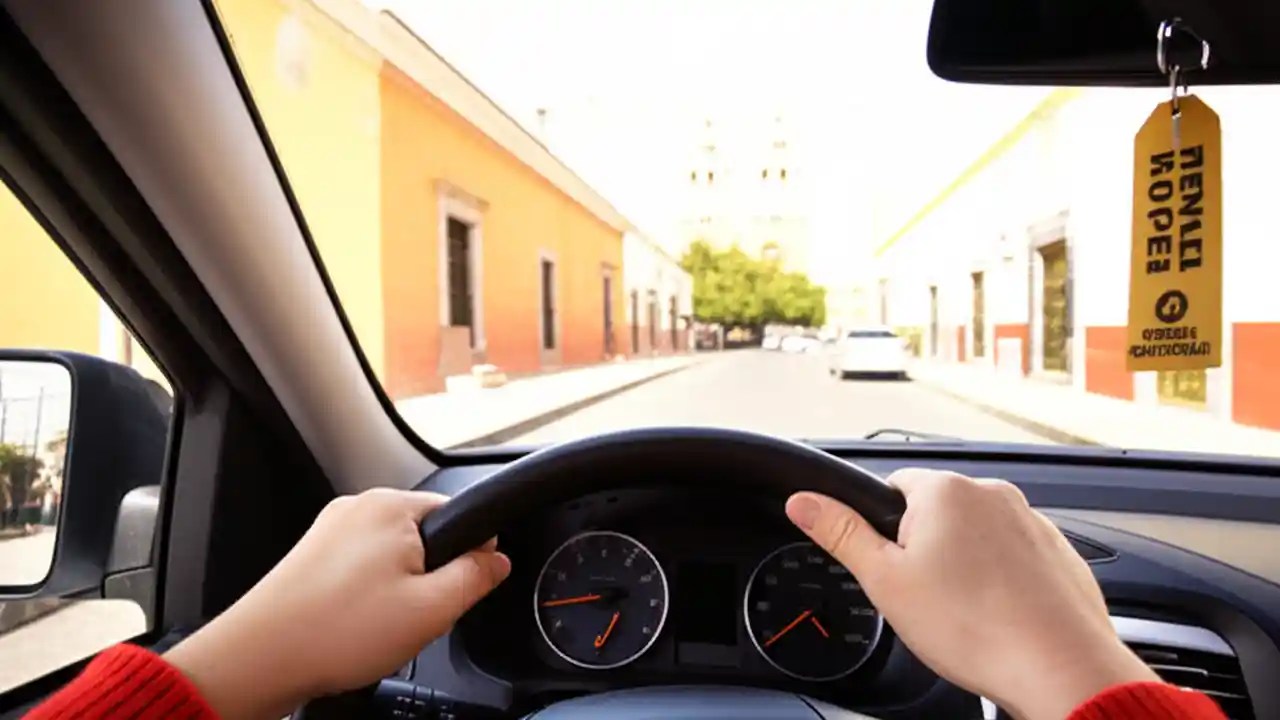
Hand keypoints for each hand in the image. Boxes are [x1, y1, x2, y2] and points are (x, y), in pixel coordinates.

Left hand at [165, 489, 509, 719]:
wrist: (259, 659)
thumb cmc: (337, 632)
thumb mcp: (431, 610)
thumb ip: (475, 578)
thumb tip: (497, 560)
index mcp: (393, 506)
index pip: (460, 516)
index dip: (467, 560)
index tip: (453, 594)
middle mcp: (360, 507)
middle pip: (426, 538)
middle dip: (429, 579)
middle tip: (412, 617)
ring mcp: (332, 530)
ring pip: (393, 558)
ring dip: (397, 592)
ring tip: (376, 626)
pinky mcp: (314, 555)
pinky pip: (362, 570)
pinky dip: (366, 597)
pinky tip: (354, 626)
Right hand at [785, 469, 1155, 719]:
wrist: (1059, 668)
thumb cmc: (976, 628)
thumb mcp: (885, 582)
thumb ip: (841, 533)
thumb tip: (802, 500)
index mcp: (945, 490)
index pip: (891, 489)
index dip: (884, 534)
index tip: (892, 570)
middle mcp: (993, 494)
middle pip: (936, 515)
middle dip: (925, 553)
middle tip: (925, 600)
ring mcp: (1032, 522)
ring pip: (976, 539)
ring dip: (965, 568)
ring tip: (965, 616)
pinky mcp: (1058, 552)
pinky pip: (1014, 560)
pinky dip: (1002, 584)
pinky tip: (997, 618)